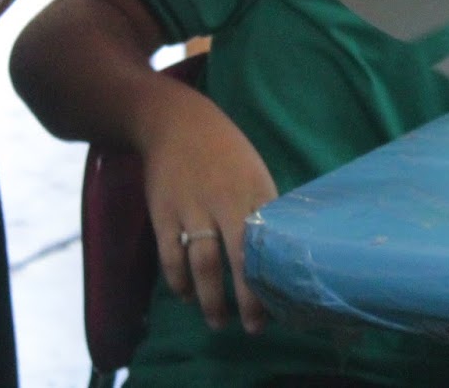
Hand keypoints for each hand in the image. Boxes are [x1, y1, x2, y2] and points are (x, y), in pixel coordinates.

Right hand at [144, 89, 278, 333]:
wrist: (176, 122)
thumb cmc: (225, 151)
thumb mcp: (254, 172)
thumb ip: (264, 209)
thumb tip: (281, 254)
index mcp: (255, 191)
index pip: (269, 244)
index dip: (275, 277)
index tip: (284, 304)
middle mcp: (225, 202)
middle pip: (239, 260)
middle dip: (248, 299)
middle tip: (255, 327)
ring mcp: (191, 209)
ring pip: (202, 265)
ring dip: (211, 300)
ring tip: (219, 322)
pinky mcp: (164, 213)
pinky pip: (170, 256)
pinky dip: (178, 282)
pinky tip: (187, 297)